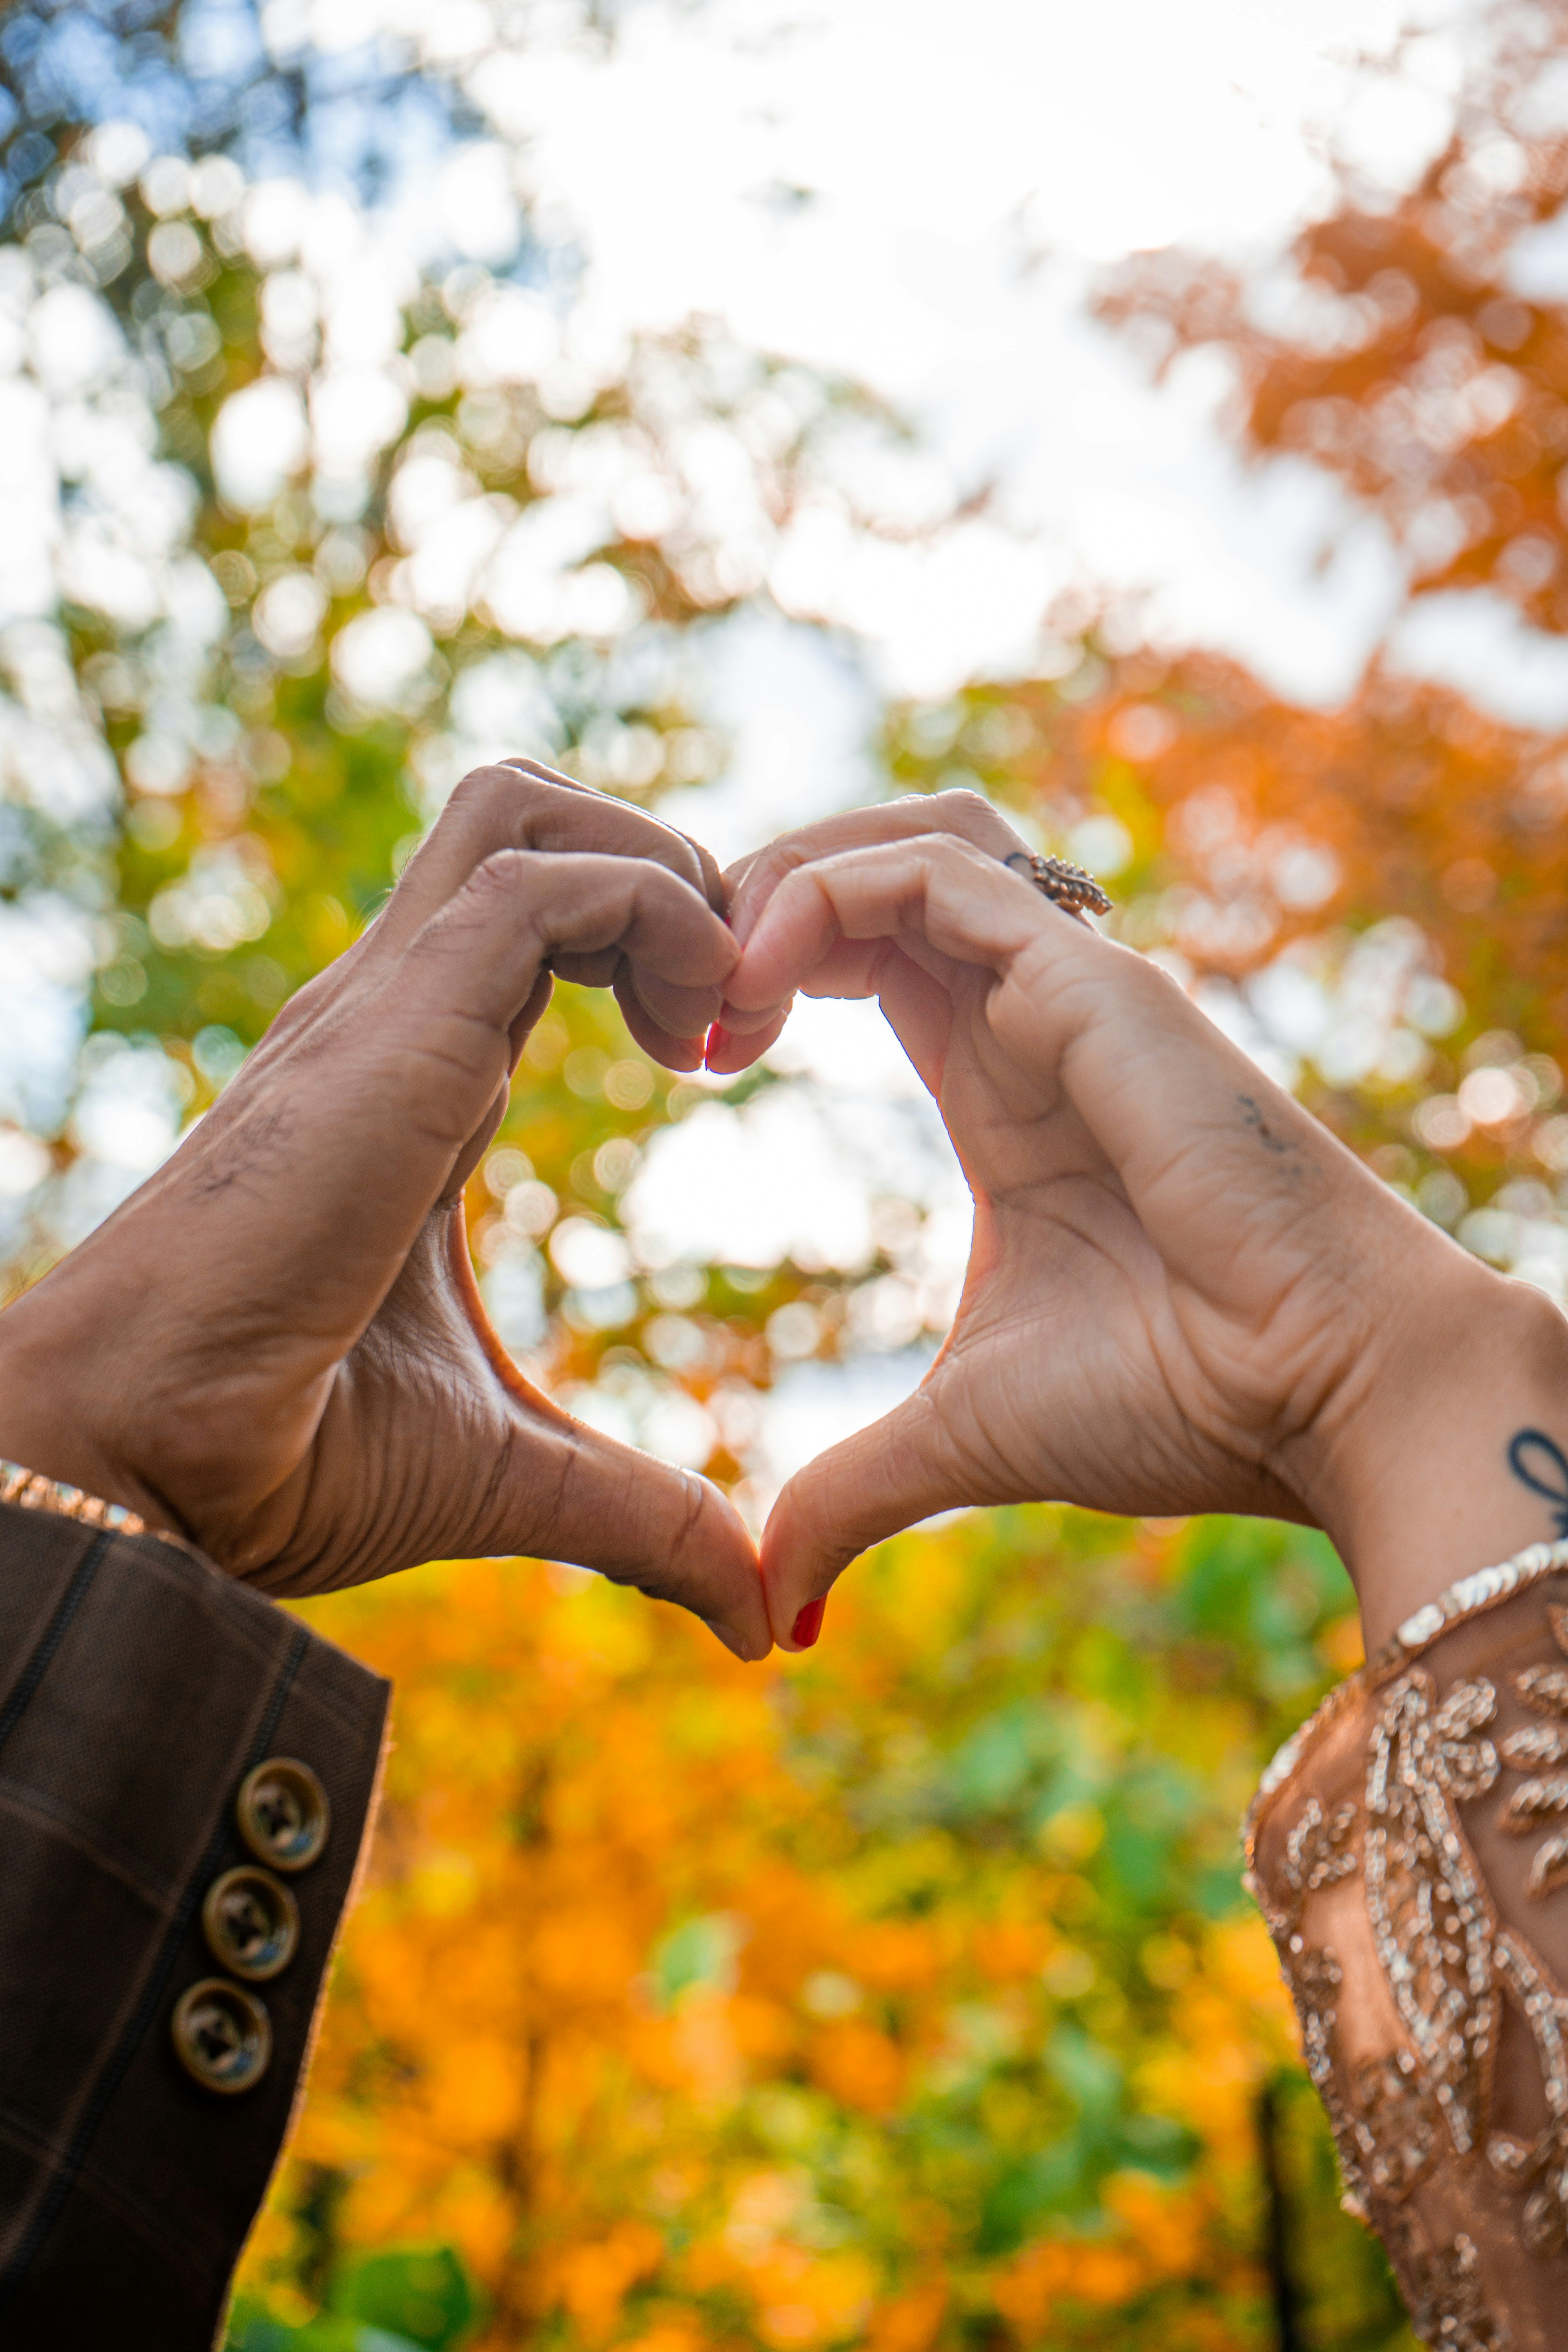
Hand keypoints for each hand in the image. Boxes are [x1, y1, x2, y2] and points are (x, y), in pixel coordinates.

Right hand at [0, 762, 770, 1659]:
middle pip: (540, 817)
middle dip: (676, 874)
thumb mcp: (513, 1469)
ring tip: (722, 1024)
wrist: (149, 1469)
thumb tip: (756, 1613)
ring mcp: (384, 1003)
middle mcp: (397, 1011)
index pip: (544, 915)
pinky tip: (699, 1046)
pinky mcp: (390, 1020)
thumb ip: (642, 1512)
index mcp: (419, 1073)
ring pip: (540, 810)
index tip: (725, 1058)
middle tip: (739, 1017)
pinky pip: (548, 879)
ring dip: (670, 882)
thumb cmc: (286, 1458)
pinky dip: (657, 917)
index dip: (658, 941)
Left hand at [716, 795, 1567, 1652]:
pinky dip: (829, 892)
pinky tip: (760, 983)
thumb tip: (770, 1609)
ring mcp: (1070, 989)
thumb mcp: (962, 1437)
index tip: (691, 1058)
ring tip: (717, 971)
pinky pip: (942, 873)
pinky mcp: (1095, 985)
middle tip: (679, 1004)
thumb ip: (854, 1494)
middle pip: (880, 871)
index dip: (764, 968)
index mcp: (1001, 1087)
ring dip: (791, 873)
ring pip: (912, 838)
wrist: (1321, 1400)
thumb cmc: (1177, 1403)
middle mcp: (1033, 1019)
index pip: (869, 955)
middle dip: (757, 898)